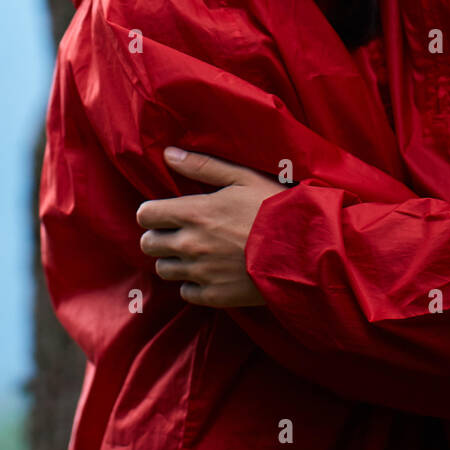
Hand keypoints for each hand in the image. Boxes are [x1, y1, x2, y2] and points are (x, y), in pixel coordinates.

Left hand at [136, 149, 285, 305]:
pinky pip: (185, 292)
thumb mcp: (242, 177)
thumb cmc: (275, 207)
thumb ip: (203, 166)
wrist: (304, 249)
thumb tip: (168, 154)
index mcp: (194, 213)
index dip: (152, 212)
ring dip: (173, 260)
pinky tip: (209, 271)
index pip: (145, 215)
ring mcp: (201, 273)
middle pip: (148, 244)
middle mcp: (190, 244)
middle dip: (158, 236)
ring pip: (163, 269)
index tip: (165, 212)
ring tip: (196, 251)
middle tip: (179, 232)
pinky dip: (192, 283)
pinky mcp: (214, 295)